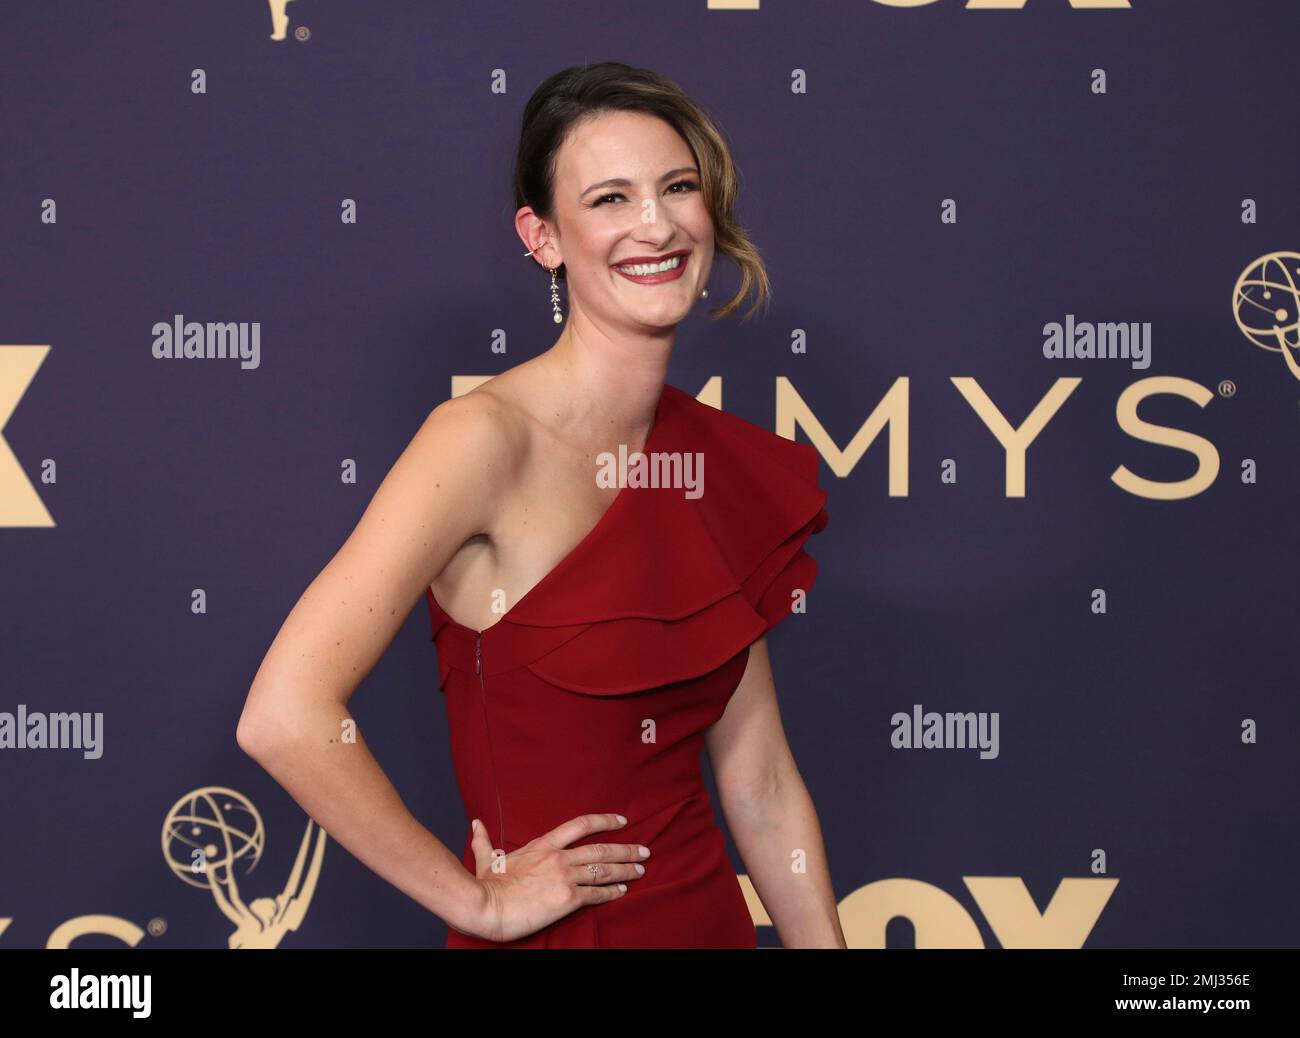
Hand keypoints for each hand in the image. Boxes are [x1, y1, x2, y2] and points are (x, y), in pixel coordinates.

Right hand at [458, 813, 650, 942]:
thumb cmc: (485, 885)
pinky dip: (612, 893)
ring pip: (604, 870)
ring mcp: (565, 877)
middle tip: (644, 851)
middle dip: (626, 850)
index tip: (622, 821)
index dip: (605, 821)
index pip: (581, 825)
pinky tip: (623, 892)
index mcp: (543, 844)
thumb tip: (475, 823)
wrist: (486, 905)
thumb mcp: (486, 858)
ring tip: (641, 870)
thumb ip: (484, 840)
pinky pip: (597, 894)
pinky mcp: (567, 898)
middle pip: (601, 849)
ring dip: (626, 870)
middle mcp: (559, 857)